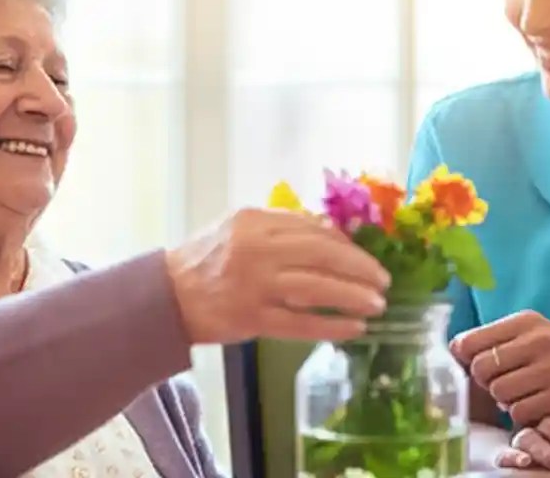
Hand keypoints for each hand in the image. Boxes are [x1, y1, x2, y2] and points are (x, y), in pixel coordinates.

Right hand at [165, 208, 390, 343]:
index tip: (365, 258)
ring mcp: (253, 285)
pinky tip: (353, 328)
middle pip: (320, 255)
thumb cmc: (207, 258)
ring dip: (352, 297)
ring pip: (315, 288)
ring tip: (377, 304)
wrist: (165, 295)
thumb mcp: (238, 227)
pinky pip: (299, 323)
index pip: (312, 229)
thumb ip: (280, 226)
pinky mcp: (251, 318)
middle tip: (383, 280)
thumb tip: (331, 233)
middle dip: (359, 268)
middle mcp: (255, 249)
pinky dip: (330, 326)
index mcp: (254, 221)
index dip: (346, 244)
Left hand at [451, 310, 549, 425]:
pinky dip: (523, 415)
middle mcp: (540, 338)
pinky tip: (537, 407)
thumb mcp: (535, 338)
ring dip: (506, 401)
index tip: (478, 369)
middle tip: (502, 386)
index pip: (471, 341)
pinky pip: (521, 412)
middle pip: (481, 369)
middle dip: (486, 384)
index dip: (466, 361)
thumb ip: (497, 341)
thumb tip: (452, 348)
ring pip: (499, 392)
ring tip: (522, 396)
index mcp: (527, 321)